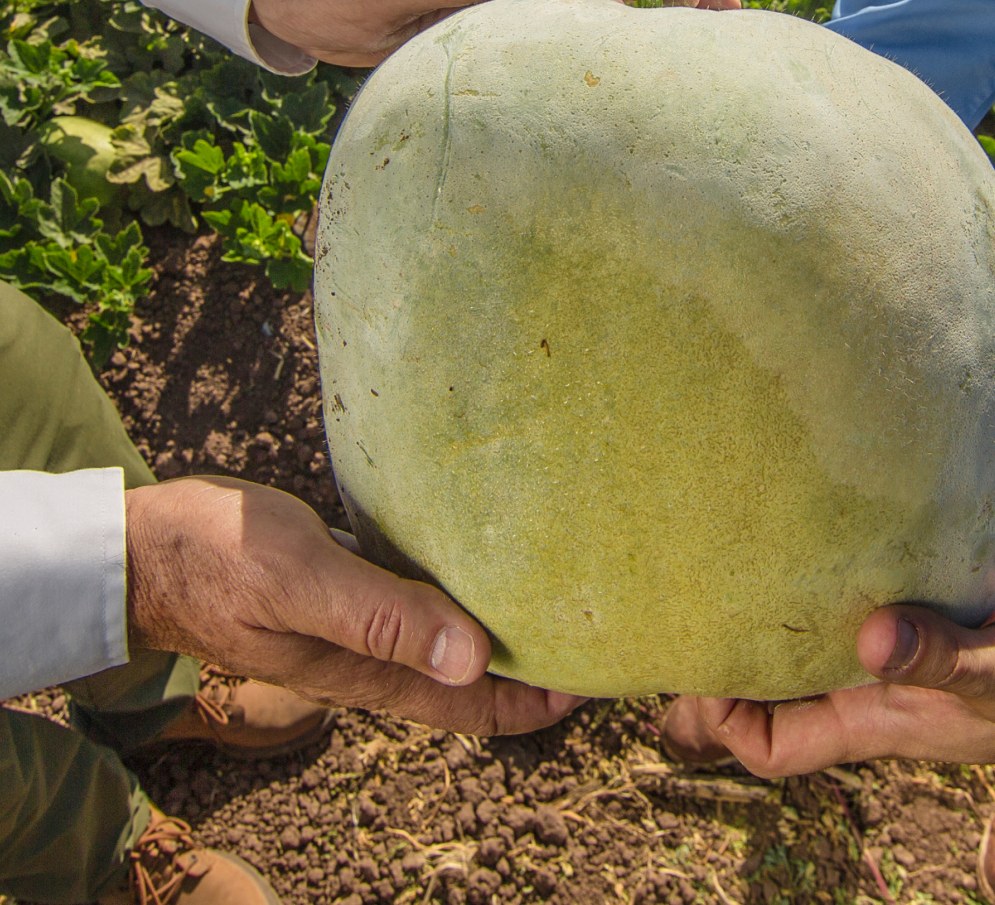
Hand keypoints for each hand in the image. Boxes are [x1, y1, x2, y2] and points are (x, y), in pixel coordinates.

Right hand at [126, 475, 582, 735]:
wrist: (147, 548)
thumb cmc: (219, 560)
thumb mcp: (303, 584)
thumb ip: (383, 620)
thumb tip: (473, 657)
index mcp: (365, 670)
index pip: (467, 702)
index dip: (531, 702)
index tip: (593, 683)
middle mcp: (367, 657)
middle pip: (463, 680)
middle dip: (527, 672)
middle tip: (590, 642)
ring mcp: (353, 625)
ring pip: (440, 642)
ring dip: (493, 633)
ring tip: (549, 605)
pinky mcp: (342, 587)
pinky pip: (411, 603)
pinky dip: (451, 595)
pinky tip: (476, 564)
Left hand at [664, 582, 994, 776]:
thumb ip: (941, 661)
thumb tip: (869, 640)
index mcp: (880, 720)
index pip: (776, 744)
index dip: (725, 720)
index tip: (691, 667)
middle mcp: (877, 688)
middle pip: (777, 688)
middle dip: (730, 658)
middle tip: (690, 592)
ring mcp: (899, 650)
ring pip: (813, 641)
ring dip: (775, 610)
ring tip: (732, 553)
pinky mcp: (923, 610)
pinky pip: (857, 600)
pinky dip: (829, 575)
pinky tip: (814, 528)